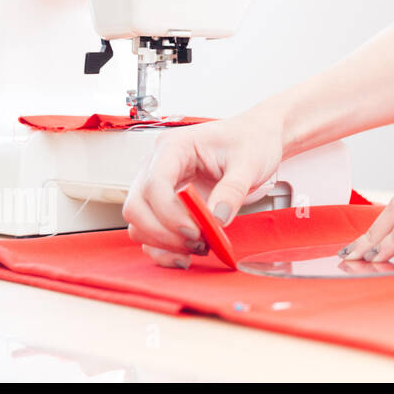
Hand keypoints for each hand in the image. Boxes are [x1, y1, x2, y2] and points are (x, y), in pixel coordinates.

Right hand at [122, 106, 285, 268]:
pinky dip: (163, 248)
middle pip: (136, 206)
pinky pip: (151, 232)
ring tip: (199, 246)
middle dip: (163, 232)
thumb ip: (232, 190)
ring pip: (139, 223)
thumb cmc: (249, 141)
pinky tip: (186, 255)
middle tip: (198, 242)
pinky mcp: (165, 205)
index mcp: (174, 147)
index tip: (196, 231)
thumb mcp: (249, 162)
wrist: (257, 138)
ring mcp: (158, 187)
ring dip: (163, 243)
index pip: (154, 183)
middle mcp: (157, 166)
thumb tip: (216, 219)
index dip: (170, 213)